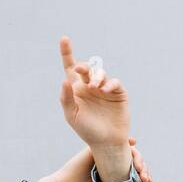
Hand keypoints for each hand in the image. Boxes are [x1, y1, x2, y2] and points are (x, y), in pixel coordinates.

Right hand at [29, 140, 152, 181]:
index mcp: (112, 172)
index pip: (132, 170)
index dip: (142, 175)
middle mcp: (109, 161)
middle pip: (132, 160)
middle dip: (143, 169)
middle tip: (146, 180)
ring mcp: (103, 154)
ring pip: (127, 151)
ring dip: (138, 159)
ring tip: (142, 170)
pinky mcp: (96, 148)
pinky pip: (115, 141)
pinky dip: (126, 142)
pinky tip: (133, 145)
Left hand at [59, 36, 130, 154]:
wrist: (106, 143)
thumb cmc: (87, 130)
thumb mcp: (72, 115)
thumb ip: (66, 98)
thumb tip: (64, 80)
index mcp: (77, 89)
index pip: (70, 68)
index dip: (67, 52)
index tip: (64, 38)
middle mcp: (90, 85)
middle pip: (87, 68)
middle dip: (84, 66)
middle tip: (81, 70)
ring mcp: (105, 88)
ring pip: (100, 73)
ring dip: (96, 77)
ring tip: (95, 87)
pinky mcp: (118, 93)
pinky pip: (114, 82)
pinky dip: (110, 84)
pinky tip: (104, 90)